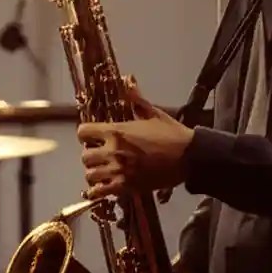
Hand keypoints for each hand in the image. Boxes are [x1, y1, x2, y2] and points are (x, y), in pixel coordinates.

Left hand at [77, 78, 193, 199]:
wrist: (188, 157)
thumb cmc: (172, 134)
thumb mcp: (153, 113)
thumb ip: (136, 99)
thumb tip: (128, 79)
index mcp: (117, 131)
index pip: (83, 132)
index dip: (86, 134)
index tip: (93, 136)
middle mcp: (113, 151)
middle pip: (84, 156)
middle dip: (91, 155)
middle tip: (101, 155)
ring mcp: (118, 171)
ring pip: (89, 175)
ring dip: (95, 172)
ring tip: (104, 171)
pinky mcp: (126, 187)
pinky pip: (99, 192)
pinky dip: (98, 191)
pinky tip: (104, 187)